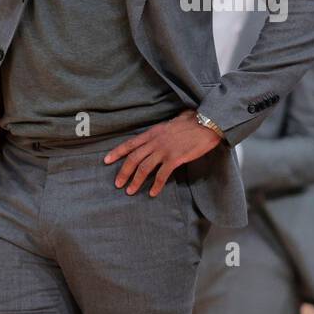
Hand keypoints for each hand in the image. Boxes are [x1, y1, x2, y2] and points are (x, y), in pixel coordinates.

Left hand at [104, 110, 220, 196]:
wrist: (207, 123)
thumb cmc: (193, 121)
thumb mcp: (171, 123)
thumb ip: (162, 131)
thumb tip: (158, 134)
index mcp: (153, 132)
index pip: (130, 143)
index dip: (117, 152)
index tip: (106, 160)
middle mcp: (155, 141)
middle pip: (133, 158)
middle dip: (123, 172)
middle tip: (118, 184)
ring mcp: (165, 150)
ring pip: (144, 168)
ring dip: (136, 181)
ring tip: (130, 191)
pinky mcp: (176, 158)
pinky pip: (162, 175)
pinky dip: (157, 185)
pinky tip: (153, 193)